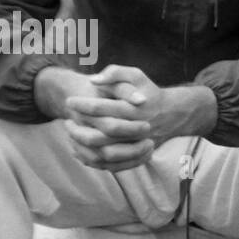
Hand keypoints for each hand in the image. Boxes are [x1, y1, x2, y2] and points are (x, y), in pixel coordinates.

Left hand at [61, 65, 215, 172]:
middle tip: (67, 119)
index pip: (102, 109)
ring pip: (103, 154)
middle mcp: (136, 130)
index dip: (82, 105)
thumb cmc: (149, 92)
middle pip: (100, 135)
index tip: (70, 101)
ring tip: (71, 133)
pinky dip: (91, 159)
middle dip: (78, 128)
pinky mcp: (136, 158)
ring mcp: (137, 147)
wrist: (171, 114)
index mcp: (134, 109)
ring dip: (82, 145)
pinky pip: (110, 165)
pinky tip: (79, 149)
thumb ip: (115, 73)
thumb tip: (94, 80)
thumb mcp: (136, 75)